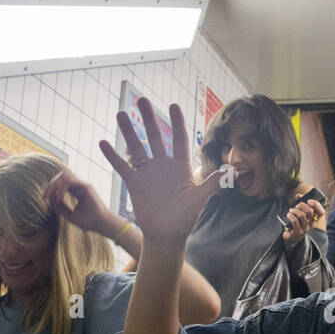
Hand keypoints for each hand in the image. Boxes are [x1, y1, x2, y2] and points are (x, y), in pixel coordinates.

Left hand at [45, 169, 113, 236]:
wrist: (101, 225)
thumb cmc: (89, 222)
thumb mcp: (70, 215)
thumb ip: (60, 207)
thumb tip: (50, 199)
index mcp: (77, 191)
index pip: (60, 183)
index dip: (50, 188)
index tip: (44, 198)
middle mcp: (80, 186)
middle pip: (61, 177)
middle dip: (50, 185)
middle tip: (45, 196)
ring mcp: (83, 185)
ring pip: (65, 176)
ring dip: (55, 185)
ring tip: (52, 196)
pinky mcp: (87, 187)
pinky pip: (70, 182)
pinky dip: (62, 188)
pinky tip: (60, 198)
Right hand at [99, 99, 221, 245]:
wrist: (167, 234)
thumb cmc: (186, 217)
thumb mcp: (199, 199)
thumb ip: (211, 183)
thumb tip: (230, 172)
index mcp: (180, 167)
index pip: (178, 140)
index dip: (176, 123)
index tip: (173, 105)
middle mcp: (163, 166)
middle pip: (155, 137)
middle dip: (148, 119)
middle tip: (141, 99)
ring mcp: (147, 173)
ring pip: (136, 147)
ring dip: (128, 132)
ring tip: (121, 114)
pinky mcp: (135, 183)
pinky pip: (122, 167)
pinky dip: (113, 156)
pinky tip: (103, 142)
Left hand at [282, 198, 323, 245]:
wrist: (291, 237)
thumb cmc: (296, 223)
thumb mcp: (299, 213)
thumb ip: (300, 204)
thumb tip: (298, 195)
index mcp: (314, 219)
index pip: (321, 212)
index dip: (316, 205)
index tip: (309, 201)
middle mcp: (311, 224)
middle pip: (310, 211)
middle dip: (302, 205)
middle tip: (296, 206)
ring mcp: (305, 229)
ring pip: (302, 216)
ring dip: (295, 210)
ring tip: (291, 210)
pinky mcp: (298, 232)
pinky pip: (295, 221)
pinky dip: (291, 216)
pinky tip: (288, 215)